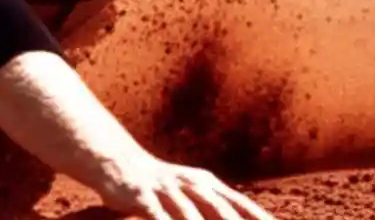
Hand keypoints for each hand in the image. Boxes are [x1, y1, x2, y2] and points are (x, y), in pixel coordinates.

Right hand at [97, 153, 275, 219]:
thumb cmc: (162, 185)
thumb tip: (242, 218)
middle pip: (219, 209)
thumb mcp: (192, 192)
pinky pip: (156, 213)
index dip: (258, 217)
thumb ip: (216, 209)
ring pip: (188, 213)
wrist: (117, 160)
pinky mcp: (141, 195)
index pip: (239, 204)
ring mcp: (166, 189)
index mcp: (207, 184)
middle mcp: (190, 184)